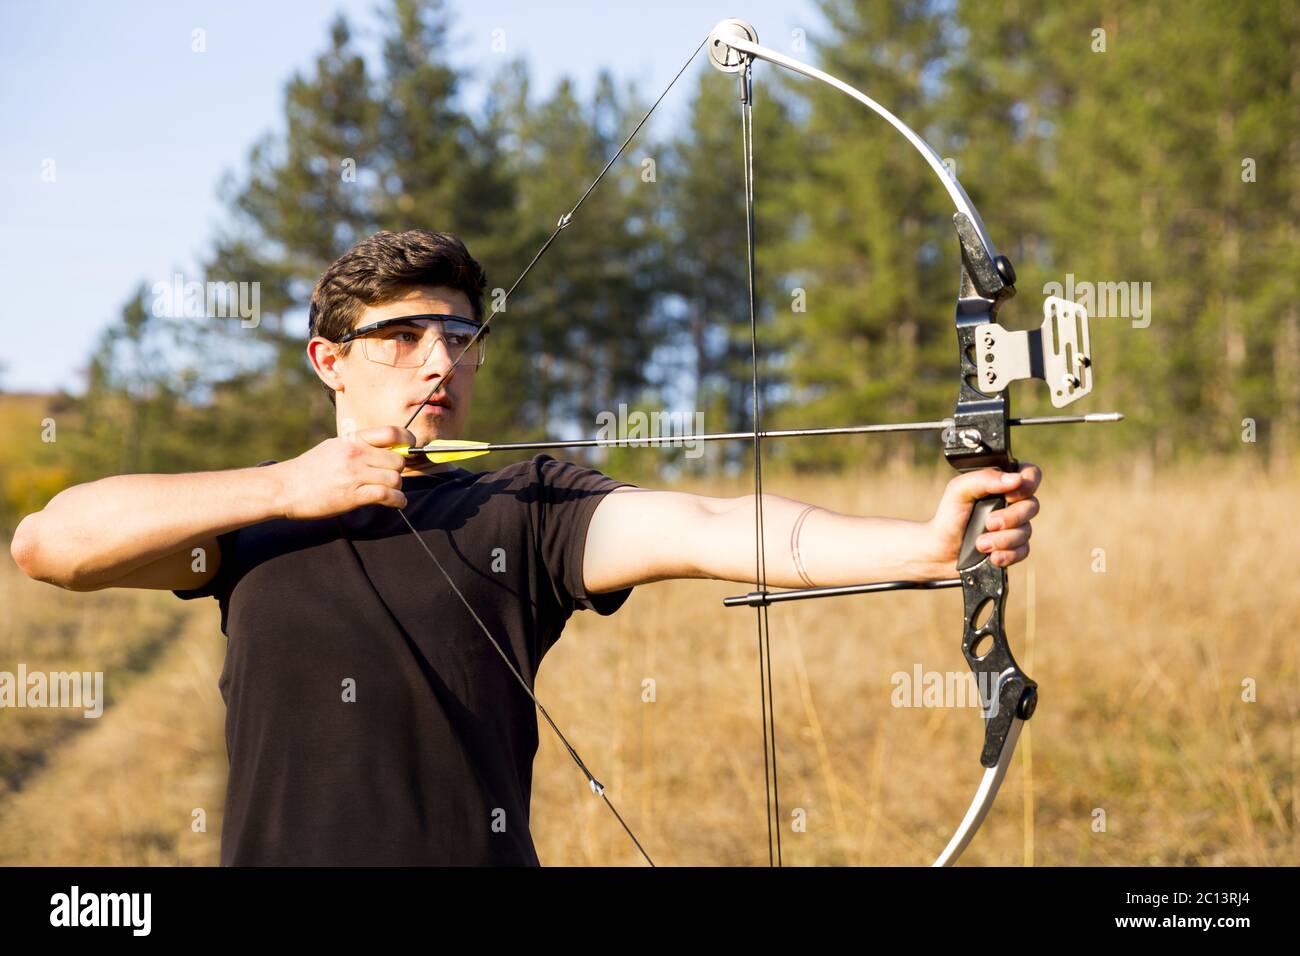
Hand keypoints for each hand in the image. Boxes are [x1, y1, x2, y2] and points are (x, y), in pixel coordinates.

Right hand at [273, 426, 412, 519]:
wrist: (285, 488)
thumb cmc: (308, 470)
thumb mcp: (333, 448)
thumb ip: (357, 446)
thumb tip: (383, 449)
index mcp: (351, 440)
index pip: (390, 432)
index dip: (407, 439)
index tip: (411, 446)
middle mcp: (355, 454)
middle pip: (398, 460)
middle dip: (398, 470)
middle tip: (390, 477)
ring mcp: (354, 474)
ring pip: (395, 478)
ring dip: (397, 487)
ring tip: (391, 492)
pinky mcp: (353, 495)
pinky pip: (387, 495)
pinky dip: (398, 501)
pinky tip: (397, 503)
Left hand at [926, 463, 1040, 570]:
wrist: (940, 550)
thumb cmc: (949, 515)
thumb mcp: (959, 490)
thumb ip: (984, 478)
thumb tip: (1016, 479)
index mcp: (1002, 484)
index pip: (1030, 474)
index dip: (1028, 483)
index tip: (1010, 495)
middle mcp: (1013, 504)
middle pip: (1032, 506)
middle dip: (1011, 517)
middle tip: (989, 523)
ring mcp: (1015, 527)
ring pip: (1026, 531)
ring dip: (1003, 539)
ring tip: (980, 544)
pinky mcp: (1014, 548)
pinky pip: (1023, 550)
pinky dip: (1007, 554)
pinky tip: (991, 556)